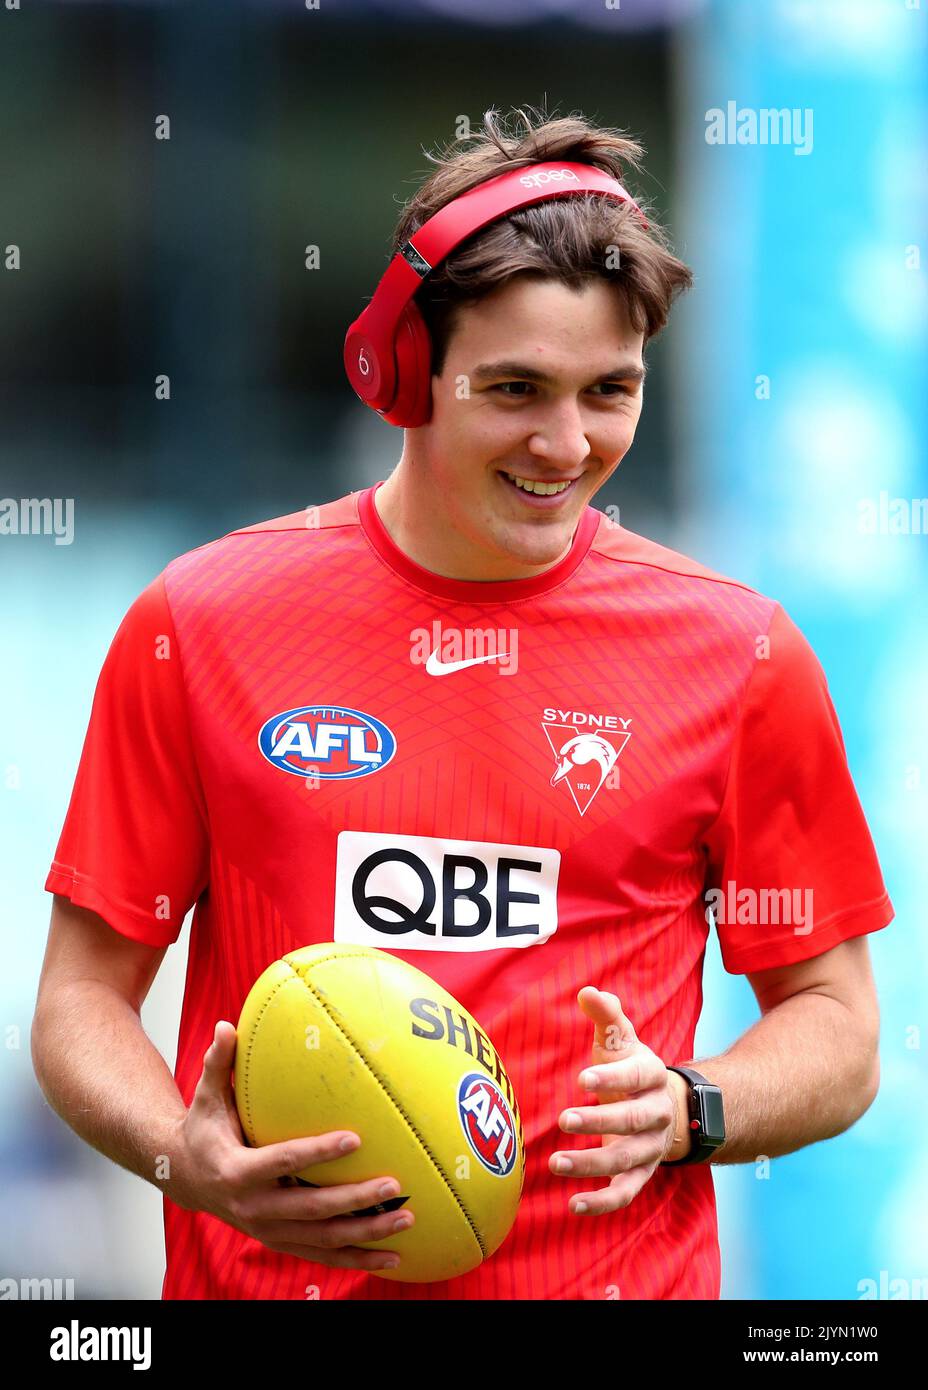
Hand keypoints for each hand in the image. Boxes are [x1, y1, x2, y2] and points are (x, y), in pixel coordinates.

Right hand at [164, 1020, 413, 1271]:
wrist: (186, 1178)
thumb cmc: (204, 1130)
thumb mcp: (206, 1098)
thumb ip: (219, 1063)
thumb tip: (227, 1025)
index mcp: (237, 1172)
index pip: (283, 1162)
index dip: (318, 1153)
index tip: (354, 1139)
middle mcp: (253, 1209)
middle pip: (311, 1210)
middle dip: (354, 1200)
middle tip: (394, 1184)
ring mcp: (268, 1231)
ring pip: (323, 1239)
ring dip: (366, 1234)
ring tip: (406, 1218)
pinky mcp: (280, 1243)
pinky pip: (323, 1256)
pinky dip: (358, 1259)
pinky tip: (393, 1258)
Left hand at [550, 987, 682, 1214]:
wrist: (664, 1106)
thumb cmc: (629, 1067)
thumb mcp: (621, 1039)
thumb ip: (606, 1016)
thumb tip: (588, 991)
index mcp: (653, 1075)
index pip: (636, 1076)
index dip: (611, 1078)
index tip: (582, 1078)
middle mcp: (657, 1113)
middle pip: (632, 1120)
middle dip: (599, 1122)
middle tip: (564, 1119)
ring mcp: (651, 1147)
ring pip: (626, 1159)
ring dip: (592, 1164)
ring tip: (555, 1162)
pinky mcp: (641, 1174)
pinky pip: (625, 1193)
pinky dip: (602, 1203)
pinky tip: (573, 1205)